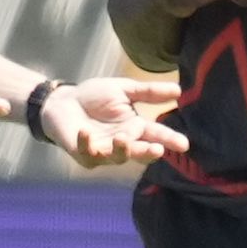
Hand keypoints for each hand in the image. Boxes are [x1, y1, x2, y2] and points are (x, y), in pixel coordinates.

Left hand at [39, 77, 188, 169]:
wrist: (63, 101)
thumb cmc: (94, 97)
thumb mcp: (124, 90)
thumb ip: (149, 92)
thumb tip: (178, 90)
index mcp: (135, 128)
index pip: (156, 135)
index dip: (170, 140)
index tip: (183, 145)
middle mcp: (123, 143)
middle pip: (140, 152)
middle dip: (148, 152)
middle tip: (158, 149)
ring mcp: (104, 151)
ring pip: (117, 157)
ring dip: (122, 150)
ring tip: (123, 138)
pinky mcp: (84, 154)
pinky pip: (87, 153)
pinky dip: (86, 143)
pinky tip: (85, 131)